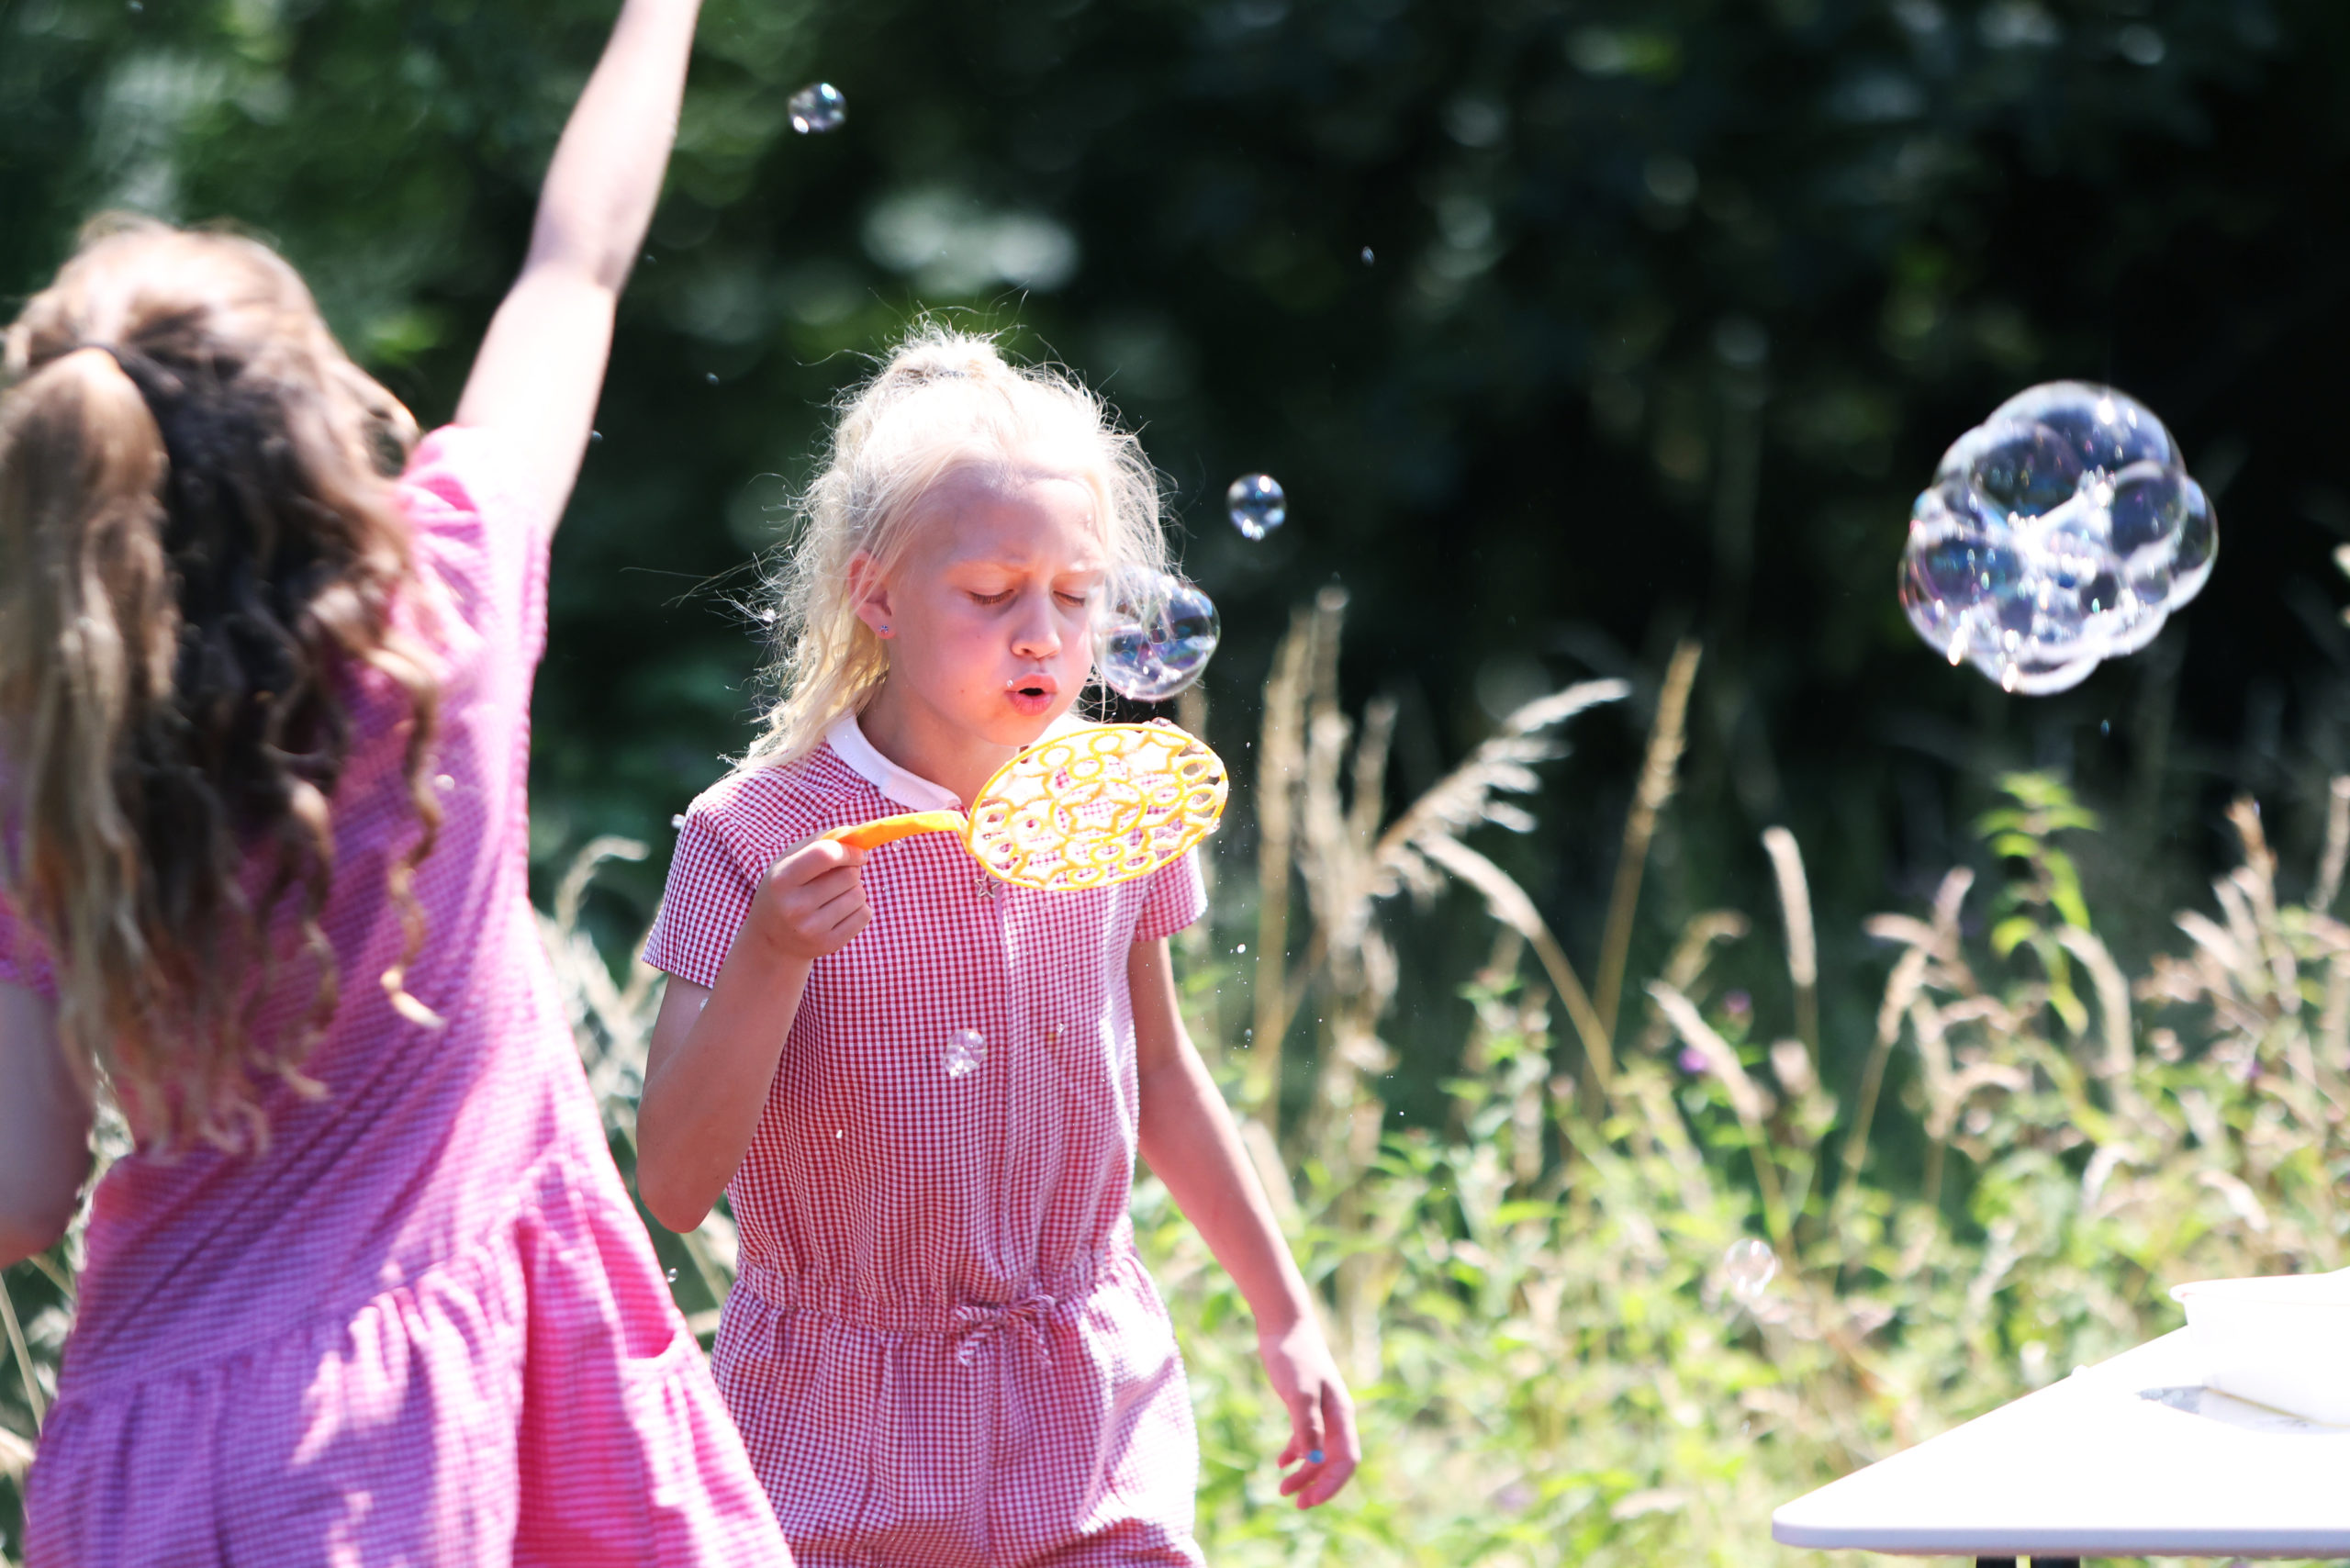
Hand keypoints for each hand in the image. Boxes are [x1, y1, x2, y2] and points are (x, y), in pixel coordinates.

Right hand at [745, 838, 869, 962]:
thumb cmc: (785, 891)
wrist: (772, 941)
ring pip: (860, 895)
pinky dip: (859, 909)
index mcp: (782, 880)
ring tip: (835, 896)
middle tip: (839, 876)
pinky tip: (840, 912)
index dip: (849, 850)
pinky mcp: (829, 945)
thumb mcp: (787, 862)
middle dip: (851, 870)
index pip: (825, 855)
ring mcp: (812, 929)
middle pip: (849, 875)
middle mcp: (794, 907)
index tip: (858, 853)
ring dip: (855, 890)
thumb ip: (818, 842)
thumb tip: (854, 834)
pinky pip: (865, 915)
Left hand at [1259, 1317, 1358, 1507]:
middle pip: (1334, 1462)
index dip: (1332, 1485)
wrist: (1283, 1324)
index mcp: (1341, 1415)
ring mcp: (1321, 1410)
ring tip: (1282, 1489)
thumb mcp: (1298, 1392)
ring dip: (1304, 1473)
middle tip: (1296, 1504)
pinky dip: (1295, 1453)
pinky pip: (1305, 1438)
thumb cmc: (1293, 1356)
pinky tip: (1280, 1463)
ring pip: (1318, 1453)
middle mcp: (1335, 1416)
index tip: (1310, 1501)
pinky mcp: (1305, 1404)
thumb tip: (1312, 1460)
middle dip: (1317, 1485)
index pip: (1347, 1461)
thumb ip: (1306, 1425)